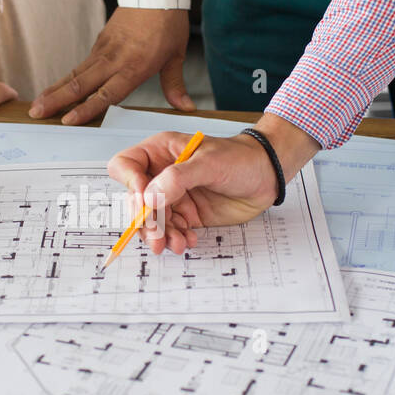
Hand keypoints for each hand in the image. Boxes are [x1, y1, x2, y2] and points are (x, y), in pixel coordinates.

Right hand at [31, 7, 194, 123]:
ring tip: (37, 105)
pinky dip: (66, 79)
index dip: (86, 108)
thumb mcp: (176, 55)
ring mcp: (104, 50)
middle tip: (37, 113)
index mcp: (134, 66)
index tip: (68, 120)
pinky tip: (54, 90)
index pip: (106, 93)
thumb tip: (186, 107)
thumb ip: (175, 84)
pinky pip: (81, 65)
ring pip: (75, 74)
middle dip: (57, 100)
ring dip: (55, 90)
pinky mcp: (100, 42)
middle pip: (81, 83)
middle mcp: (114, 59)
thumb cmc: (168, 21)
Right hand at [106, 117, 319, 254]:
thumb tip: (150, 197)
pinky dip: (176, 239)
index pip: (127, 166)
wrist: (267, 176)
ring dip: (161, 235)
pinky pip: (171, 230)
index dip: (130, 185)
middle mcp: (161, 174)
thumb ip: (178, 178)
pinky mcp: (186, 215)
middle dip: (145, 221)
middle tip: (157, 237)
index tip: (145, 202)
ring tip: (177, 243)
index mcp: (160, 152)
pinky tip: (188, 240)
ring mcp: (173, 196)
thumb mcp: (209, 162)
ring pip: (152, 220)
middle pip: (135, 200)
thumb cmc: (241, 158)